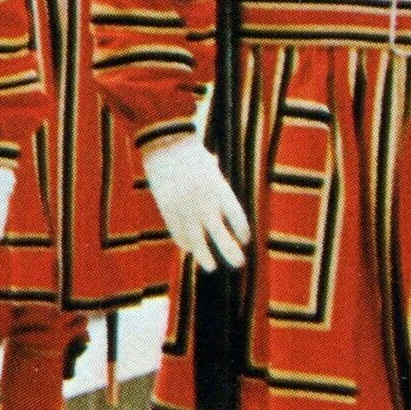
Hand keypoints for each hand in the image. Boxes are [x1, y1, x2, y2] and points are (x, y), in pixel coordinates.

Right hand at [140, 133, 249, 272]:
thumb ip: (218, 187)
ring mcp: (185, 207)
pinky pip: (178, 232)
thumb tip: (223, 207)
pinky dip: (184, 243)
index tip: (245, 240)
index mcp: (219, 188)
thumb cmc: (190, 152)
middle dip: (230, 251)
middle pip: (220, 234)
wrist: (166, 141)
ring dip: (205, 256)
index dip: (242, 231)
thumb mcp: (210, 168)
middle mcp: (204, 201)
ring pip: (197, 240)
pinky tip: (190, 250)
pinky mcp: (167, 209)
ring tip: (211, 267)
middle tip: (238, 263)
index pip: (237, 216)